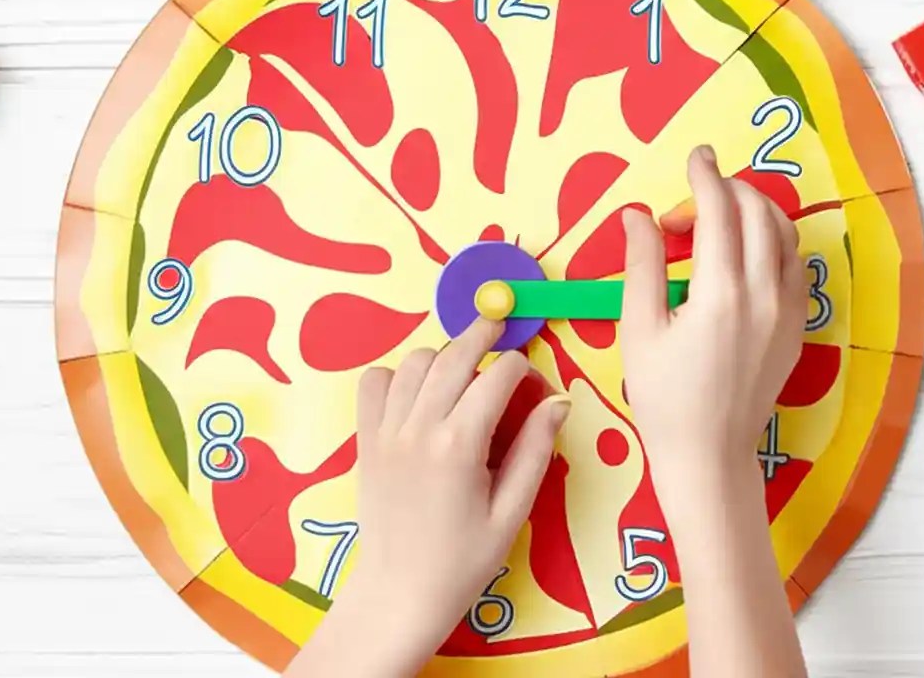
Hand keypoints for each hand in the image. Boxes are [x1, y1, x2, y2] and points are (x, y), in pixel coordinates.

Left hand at [285, 319, 571, 677]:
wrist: (399, 594)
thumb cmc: (463, 562)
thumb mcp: (512, 512)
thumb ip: (534, 450)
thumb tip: (558, 401)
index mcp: (459, 446)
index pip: (496, 378)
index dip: (521, 367)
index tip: (532, 376)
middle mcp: (418, 428)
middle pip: (453, 356)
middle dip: (482, 335)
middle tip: (500, 328)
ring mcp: (385, 432)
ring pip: (414, 362)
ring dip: (442, 356)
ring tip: (463, 369)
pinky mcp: (366, 441)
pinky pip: (374, 383)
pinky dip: (396, 375)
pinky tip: (416, 390)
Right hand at [619, 145, 806, 501]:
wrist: (709, 454)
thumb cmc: (664, 397)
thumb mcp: (639, 329)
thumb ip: (642, 265)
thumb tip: (638, 214)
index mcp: (720, 292)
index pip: (718, 211)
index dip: (704, 176)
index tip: (694, 157)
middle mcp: (764, 293)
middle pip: (756, 212)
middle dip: (726, 191)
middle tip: (688, 204)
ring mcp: (787, 310)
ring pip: (784, 234)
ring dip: (754, 212)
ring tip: (718, 220)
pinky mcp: (797, 326)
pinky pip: (794, 264)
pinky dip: (772, 242)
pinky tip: (744, 255)